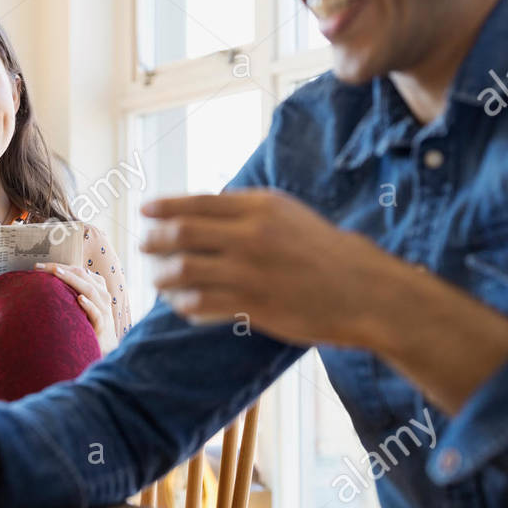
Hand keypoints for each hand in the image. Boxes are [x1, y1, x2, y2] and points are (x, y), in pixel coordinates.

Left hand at [34, 261, 118, 353]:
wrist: (105, 346)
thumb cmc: (89, 322)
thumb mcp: (83, 304)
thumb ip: (72, 290)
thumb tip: (45, 281)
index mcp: (97, 286)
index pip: (77, 270)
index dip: (59, 265)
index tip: (38, 266)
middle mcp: (102, 294)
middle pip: (82, 275)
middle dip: (60, 269)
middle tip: (39, 267)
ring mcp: (104, 309)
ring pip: (89, 290)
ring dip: (72, 280)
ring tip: (56, 273)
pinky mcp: (102, 325)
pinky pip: (96, 313)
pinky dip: (88, 305)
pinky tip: (79, 299)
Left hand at [139, 188, 390, 346]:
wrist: (363, 291)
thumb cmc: (326, 251)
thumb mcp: (290, 214)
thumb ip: (249, 209)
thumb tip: (205, 208)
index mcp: (261, 207)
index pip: (197, 202)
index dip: (164, 206)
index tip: (145, 210)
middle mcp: (251, 235)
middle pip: (181, 233)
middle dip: (155, 240)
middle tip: (145, 245)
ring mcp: (250, 272)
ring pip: (183, 271)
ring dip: (163, 276)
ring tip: (159, 279)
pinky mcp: (253, 306)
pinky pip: (200, 304)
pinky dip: (184, 304)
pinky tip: (183, 305)